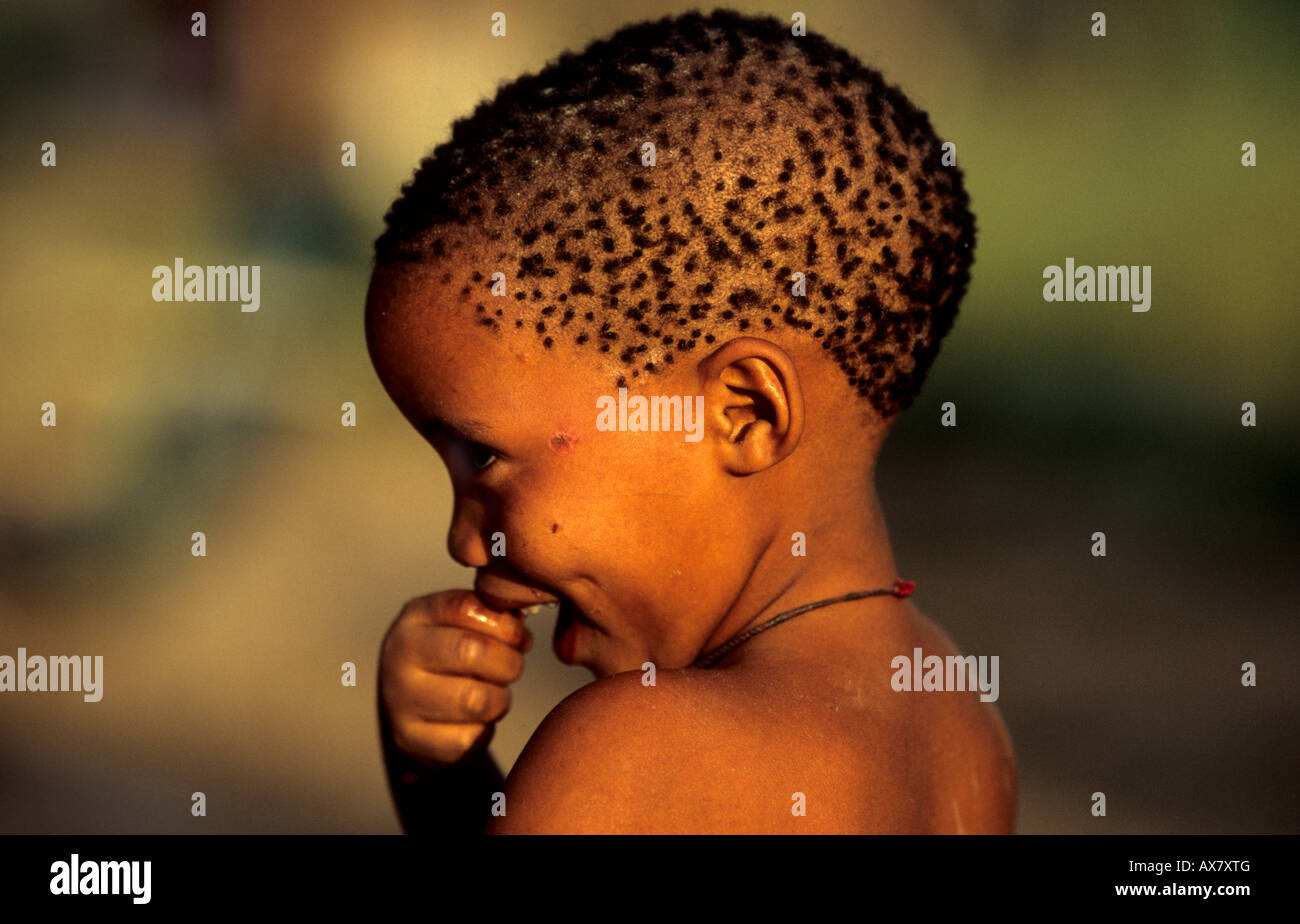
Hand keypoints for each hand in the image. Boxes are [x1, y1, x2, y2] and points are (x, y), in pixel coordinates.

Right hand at [379, 589, 532, 767]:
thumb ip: (494, 614)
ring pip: (477, 701)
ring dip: (499, 700)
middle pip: (473, 652)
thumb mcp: (464, 624)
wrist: (411, 709)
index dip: (506, 625)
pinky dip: (483, 731)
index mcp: (416, 616)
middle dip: (508, 663)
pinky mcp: (410, 740)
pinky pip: (470, 739)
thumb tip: (529, 612)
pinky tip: (473, 721)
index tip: (519, 638)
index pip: (466, 608)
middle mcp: (400, 655)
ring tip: (491, 694)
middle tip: (510, 668)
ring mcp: (399, 700)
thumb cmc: (452, 656)